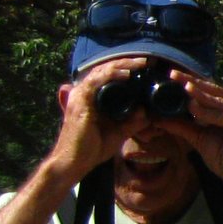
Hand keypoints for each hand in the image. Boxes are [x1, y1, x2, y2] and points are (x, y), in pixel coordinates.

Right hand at [47, 57, 146, 179]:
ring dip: (123, 65)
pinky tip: (127, 74)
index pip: (108, 74)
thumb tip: (146, 112)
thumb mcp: (119, 132)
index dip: (126, 68)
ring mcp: (80, 96)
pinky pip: (96, 82)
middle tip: (147, 61)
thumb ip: (132, 122)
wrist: (75, 163)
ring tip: (141, 63)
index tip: (147, 67)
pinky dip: (112, 75)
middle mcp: (83, 93)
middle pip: (106, 69)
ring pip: (102, 71)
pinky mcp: (80, 103)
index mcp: (91, 97)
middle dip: (128, 62)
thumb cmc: (93, 148)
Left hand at [166, 76, 222, 201]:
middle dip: (192, 82)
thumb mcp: (199, 138)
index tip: (174, 77)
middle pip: (213, 91)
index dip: (193, 84)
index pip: (211, 92)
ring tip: (180, 84)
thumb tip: (159, 119)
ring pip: (215, 100)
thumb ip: (183, 126)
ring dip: (196, 92)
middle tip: (173, 74)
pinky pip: (219, 113)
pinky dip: (204, 111)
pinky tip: (191, 106)